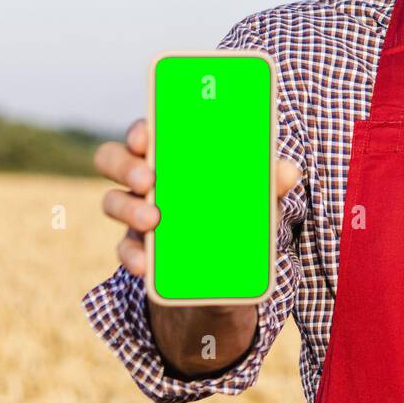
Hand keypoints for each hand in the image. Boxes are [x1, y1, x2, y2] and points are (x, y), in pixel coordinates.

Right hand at [94, 117, 300, 276]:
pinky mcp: (138, 249)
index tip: (147, 136)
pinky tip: (145, 265)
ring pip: (114, 202)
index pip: (147, 132)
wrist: (226, 272)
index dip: (142, 130)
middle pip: (115, 159)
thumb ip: (269, 184)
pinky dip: (133, 256)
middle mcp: (148, 179)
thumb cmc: (237, 214)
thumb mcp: (257, 200)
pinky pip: (126, 249)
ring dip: (129, 210)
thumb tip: (288, 172)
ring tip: (152, 221)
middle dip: (127, 165)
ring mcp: (138, 213)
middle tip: (148, 178)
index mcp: (174, 155)